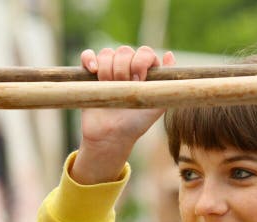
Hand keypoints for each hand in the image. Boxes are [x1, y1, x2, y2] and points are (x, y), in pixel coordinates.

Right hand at [71, 46, 174, 184]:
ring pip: (107, 53)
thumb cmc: (136, 123)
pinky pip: (87, 55)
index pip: (145, 52)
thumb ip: (167, 83)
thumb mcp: (157, 105)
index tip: (138, 80)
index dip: (140, 62)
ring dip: (107, 69)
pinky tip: (94, 71)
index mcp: (145, 72)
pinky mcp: (90, 75)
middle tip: (123, 87)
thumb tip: (169, 54)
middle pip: (124, 50)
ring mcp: (108, 70)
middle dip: (123, 68)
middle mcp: (127, 68)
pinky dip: (89, 59)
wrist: (111, 136)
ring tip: (109, 88)